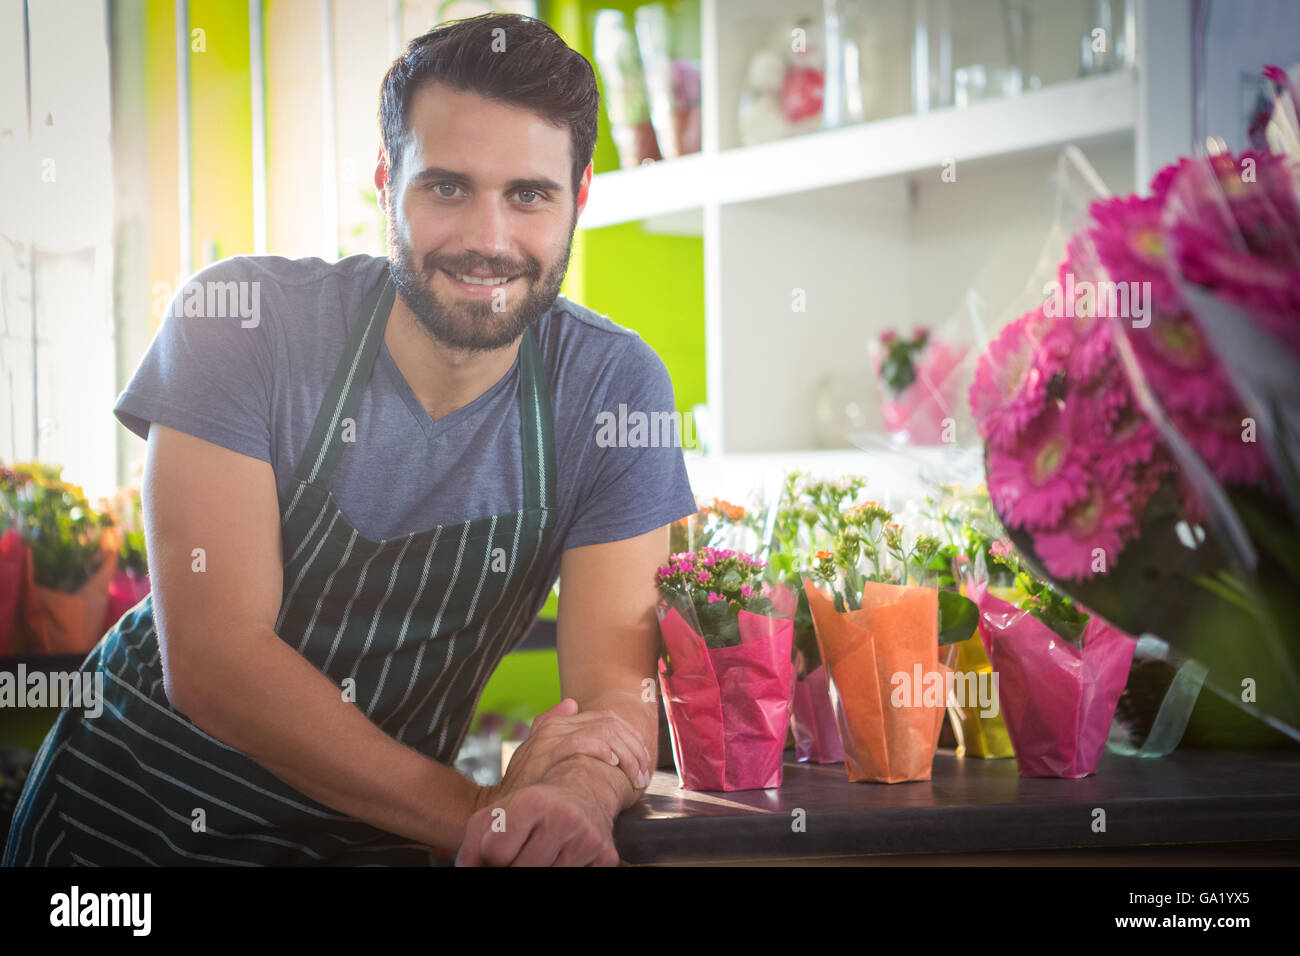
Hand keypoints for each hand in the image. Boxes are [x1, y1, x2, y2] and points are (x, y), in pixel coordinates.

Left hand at [456, 780, 619, 866]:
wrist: (584, 791)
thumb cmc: (535, 807)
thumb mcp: (498, 813)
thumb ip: (473, 842)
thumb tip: (466, 869)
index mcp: (533, 802)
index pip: (497, 854)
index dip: (494, 856)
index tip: (504, 846)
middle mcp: (564, 817)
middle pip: (522, 871)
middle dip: (516, 867)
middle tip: (524, 852)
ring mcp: (588, 839)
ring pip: (549, 878)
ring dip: (541, 871)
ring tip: (543, 853)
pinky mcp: (606, 857)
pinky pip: (575, 880)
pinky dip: (563, 872)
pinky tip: (564, 857)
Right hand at [494, 698, 651, 798]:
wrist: (504, 806)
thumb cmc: (525, 785)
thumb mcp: (536, 752)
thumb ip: (554, 726)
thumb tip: (572, 703)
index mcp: (558, 723)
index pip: (607, 718)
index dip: (631, 738)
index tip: (642, 758)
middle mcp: (556, 724)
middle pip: (610, 723)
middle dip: (634, 748)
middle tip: (643, 772)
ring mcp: (553, 735)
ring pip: (604, 731)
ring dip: (627, 754)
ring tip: (636, 776)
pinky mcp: (549, 749)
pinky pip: (585, 742)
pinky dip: (605, 751)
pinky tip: (615, 764)